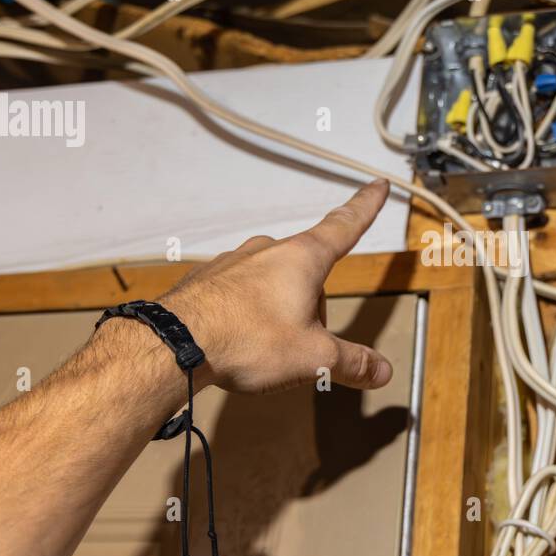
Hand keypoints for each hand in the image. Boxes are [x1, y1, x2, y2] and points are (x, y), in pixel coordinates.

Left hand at [157, 179, 393, 393]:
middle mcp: (268, 251)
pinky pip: (238, 294)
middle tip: (303, 347)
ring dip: (278, 311)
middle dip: (313, 307)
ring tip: (265, 348)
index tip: (377, 185)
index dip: (366, 206)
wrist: (173, 343)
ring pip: (272, 284)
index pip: (345, 225)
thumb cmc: (247, 340)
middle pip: (308, 273)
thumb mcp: (313, 358)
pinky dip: (245, 315)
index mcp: (303, 259)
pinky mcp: (206, 281)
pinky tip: (237, 341)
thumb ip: (351, 363)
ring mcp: (233, 263)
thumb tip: (381, 370)